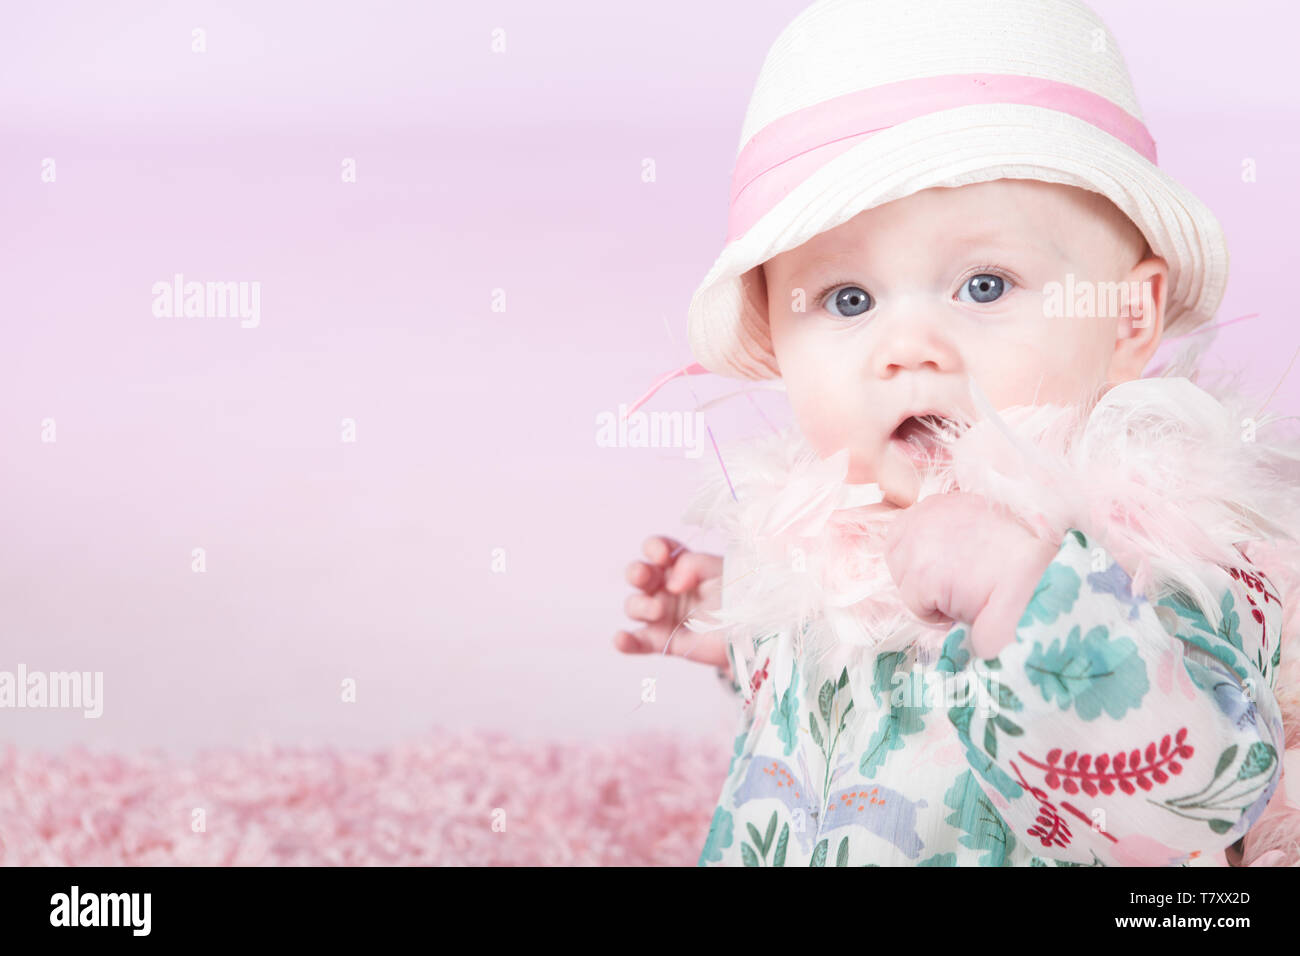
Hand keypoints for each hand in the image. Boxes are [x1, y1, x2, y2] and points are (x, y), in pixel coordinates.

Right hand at [615, 536, 730, 673]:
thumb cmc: (739, 595)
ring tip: (658, 610)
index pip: (657, 549)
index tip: (663, 555)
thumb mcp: (719, 570)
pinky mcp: (663, 640)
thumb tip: (671, 583)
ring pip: (634, 606)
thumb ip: (693, 565)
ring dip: (639, 605)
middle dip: (637, 572)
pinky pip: (638, 642)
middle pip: (638, 575)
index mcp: (680, 566)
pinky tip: (622, 639)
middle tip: (646, 576)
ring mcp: (662, 614)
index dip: (654, 548)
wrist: (754, 631)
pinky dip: (625, 641)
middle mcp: (666, 588)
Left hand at [883, 492, 1057, 658]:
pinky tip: (961, 606)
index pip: (904, 528)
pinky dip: (934, 615)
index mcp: (943, 503)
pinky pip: (914, 605)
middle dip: (916, 575)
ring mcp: (920, 544)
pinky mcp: (920, 575)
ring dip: (928, 596)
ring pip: (904, 581)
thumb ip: (953, 528)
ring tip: (962, 594)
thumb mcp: (984, 526)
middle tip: (951, 585)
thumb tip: (935, 551)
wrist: (1032, 583)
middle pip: (895, 554)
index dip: (920, 556)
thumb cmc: (1019, 563)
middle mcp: (926, 516)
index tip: (944, 569)